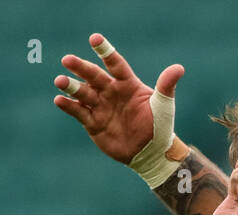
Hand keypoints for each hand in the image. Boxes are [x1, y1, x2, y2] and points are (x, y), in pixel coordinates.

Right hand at [53, 32, 184, 165]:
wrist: (150, 152)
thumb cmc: (159, 126)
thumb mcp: (163, 105)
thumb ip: (166, 86)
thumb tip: (178, 68)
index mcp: (127, 84)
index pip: (115, 64)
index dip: (105, 52)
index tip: (94, 39)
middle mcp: (111, 92)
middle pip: (94, 76)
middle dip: (81, 68)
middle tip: (67, 60)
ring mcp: (101, 107)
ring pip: (83, 93)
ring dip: (71, 86)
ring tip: (59, 80)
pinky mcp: (93, 123)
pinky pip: (79, 112)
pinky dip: (69, 106)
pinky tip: (59, 100)